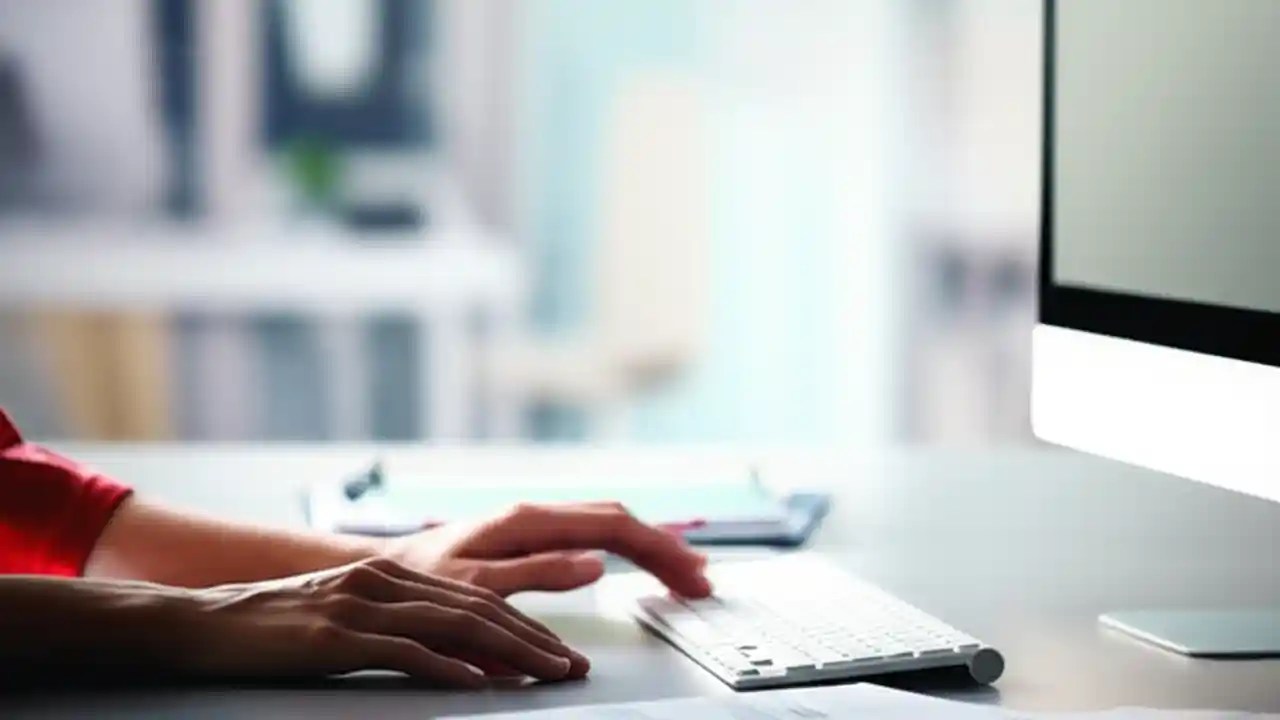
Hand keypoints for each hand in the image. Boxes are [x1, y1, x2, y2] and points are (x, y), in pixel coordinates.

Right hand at [176, 557, 588, 683]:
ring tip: (548, 675)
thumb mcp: (345, 615)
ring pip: (456, 627)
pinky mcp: (338, 637)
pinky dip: (450, 670)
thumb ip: (398, 626)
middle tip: (573, 667)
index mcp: (391, 573)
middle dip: (535, 640)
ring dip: (511, 654)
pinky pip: (406, 653)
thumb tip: (456, 657)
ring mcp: (361, 606)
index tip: (560, 651)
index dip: (525, 625)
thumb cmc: (275, 626)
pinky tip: (481, 685)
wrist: (205, 623)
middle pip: (478, 610)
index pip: (476, 599)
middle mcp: (384, 580)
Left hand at [381, 502, 711, 597]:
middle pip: (621, 521)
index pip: (615, 527)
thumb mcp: (473, 584)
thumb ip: (536, 574)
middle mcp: (538, 514)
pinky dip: (627, 547)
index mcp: (530, 520)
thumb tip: (597, 564)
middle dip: (666, 547)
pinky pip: (593, 534)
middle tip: (703, 582)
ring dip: (651, 546)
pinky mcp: (531, 537)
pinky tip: (640, 561)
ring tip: (686, 572)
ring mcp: (536, 523)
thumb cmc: (418, 581)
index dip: (659, 550)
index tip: (690, 576)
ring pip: (610, 524)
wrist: (380, 574)